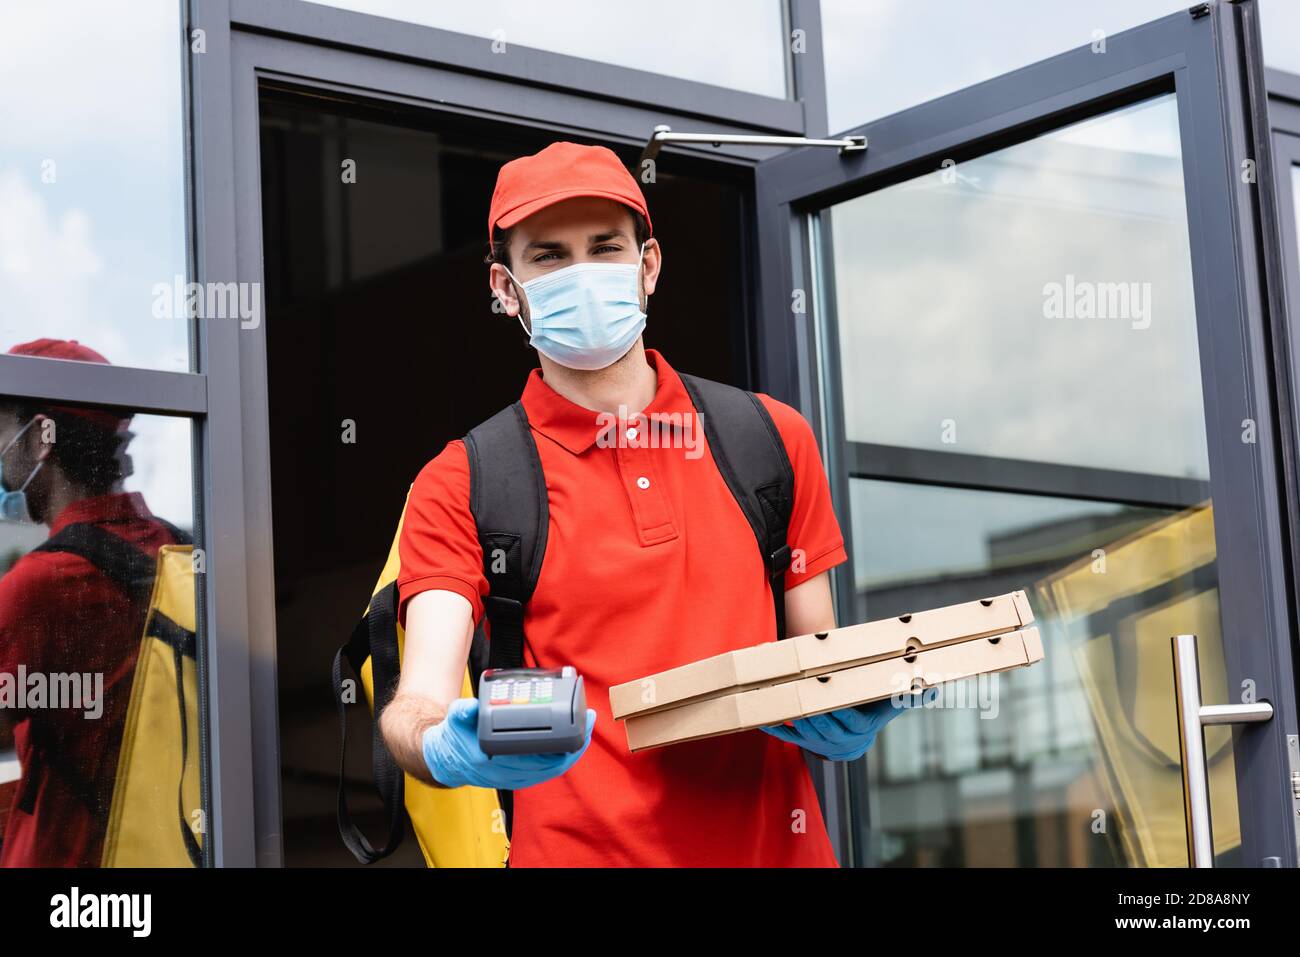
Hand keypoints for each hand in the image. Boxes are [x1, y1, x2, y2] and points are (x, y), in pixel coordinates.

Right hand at [421, 697, 596, 788]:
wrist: (446, 760)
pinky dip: (564, 756)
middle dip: (574, 742)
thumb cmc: (455, 736)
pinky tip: (574, 740)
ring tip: (586, 724)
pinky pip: (548, 769)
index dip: (557, 746)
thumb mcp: (455, 719)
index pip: (533, 759)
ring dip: (573, 749)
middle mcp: (506, 774)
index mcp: (493, 763)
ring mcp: (515, 777)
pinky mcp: (520, 776)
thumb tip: (470, 707)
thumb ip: (462, 712)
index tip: (571, 726)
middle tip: (587, 717)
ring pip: (552, 768)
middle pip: (551, 764)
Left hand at [760, 687, 937, 760]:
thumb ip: (906, 694)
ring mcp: (823, 745)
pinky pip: (789, 738)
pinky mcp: (806, 744)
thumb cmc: (872, 709)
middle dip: (817, 717)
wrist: (855, 732)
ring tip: (788, 706)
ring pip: (809, 736)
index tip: (833, 703)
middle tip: (805, 703)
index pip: (851, 723)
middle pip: (828, 731)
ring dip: (798, 722)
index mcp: (862, 730)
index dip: (841, 714)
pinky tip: (763, 722)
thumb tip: (932, 688)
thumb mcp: (888, 702)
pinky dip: (776, 730)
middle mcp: (843, 743)